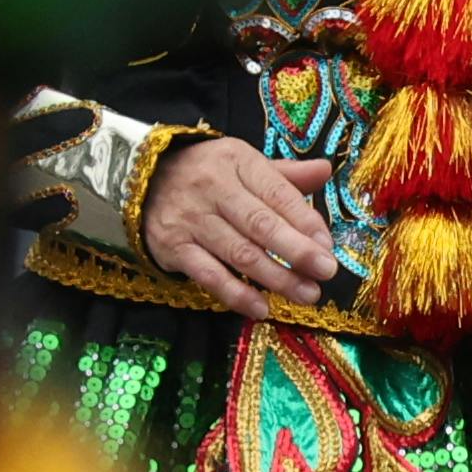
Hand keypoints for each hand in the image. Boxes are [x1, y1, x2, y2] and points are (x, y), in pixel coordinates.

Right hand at [141, 142, 345, 316]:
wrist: (142, 179)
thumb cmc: (208, 173)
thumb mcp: (244, 163)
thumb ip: (285, 175)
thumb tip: (326, 171)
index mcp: (238, 163)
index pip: (278, 194)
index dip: (306, 221)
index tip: (328, 246)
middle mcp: (215, 189)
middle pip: (261, 225)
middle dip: (297, 252)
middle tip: (327, 272)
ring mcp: (192, 221)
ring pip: (239, 254)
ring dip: (276, 278)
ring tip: (307, 294)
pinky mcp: (174, 249)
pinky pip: (209, 276)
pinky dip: (237, 295)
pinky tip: (262, 309)